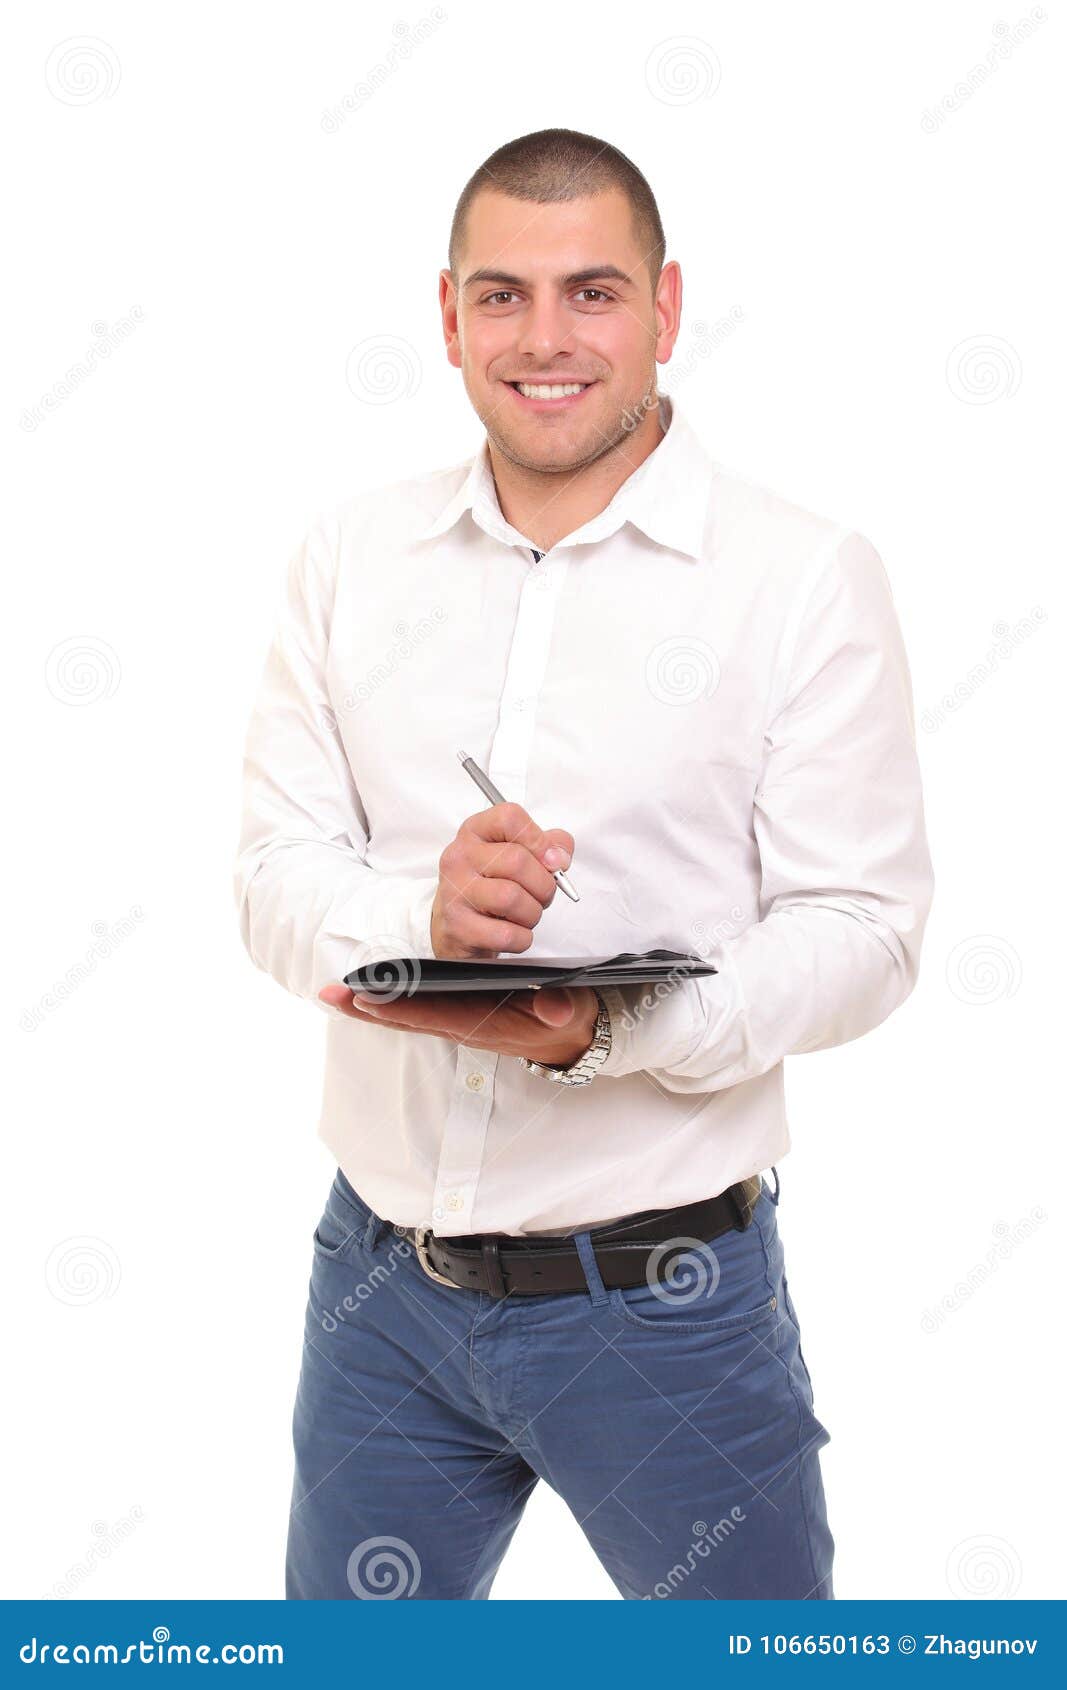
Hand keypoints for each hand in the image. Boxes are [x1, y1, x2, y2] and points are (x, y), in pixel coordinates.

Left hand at [318, 981, 598, 1067]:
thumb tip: (554, 1007)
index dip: (401, 1006)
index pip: (434, 1014)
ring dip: (371, 1007)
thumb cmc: (566, 1019)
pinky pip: (416, 1013)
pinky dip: (389, 1004)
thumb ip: (560, 1008)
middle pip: (408, 1018)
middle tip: (330, 994)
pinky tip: (368, 995)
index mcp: (484, 1024)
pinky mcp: (456, 1017)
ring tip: (335, 993)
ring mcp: (456, 1023)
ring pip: (406, 1017)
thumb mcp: (569, 1011)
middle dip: (368, 1008)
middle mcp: (463, 1026)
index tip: (368, 997)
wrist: (570, 1039)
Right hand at [430, 801, 573, 958]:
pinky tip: (515, 932)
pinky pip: (506, 934)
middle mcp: (460, 857)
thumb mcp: (518, 855)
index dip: (539, 839)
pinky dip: (522, 938)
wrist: (458, 927)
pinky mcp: (458, 926)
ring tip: (526, 914)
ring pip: (512, 898)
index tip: (551, 860)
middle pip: (517, 860)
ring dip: (533, 913)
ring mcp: (455, 891)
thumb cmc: (491, 887)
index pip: (510, 818)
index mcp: (475, 832)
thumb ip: (547, 845)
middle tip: (542, 895)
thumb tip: (560, 856)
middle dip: (544, 885)